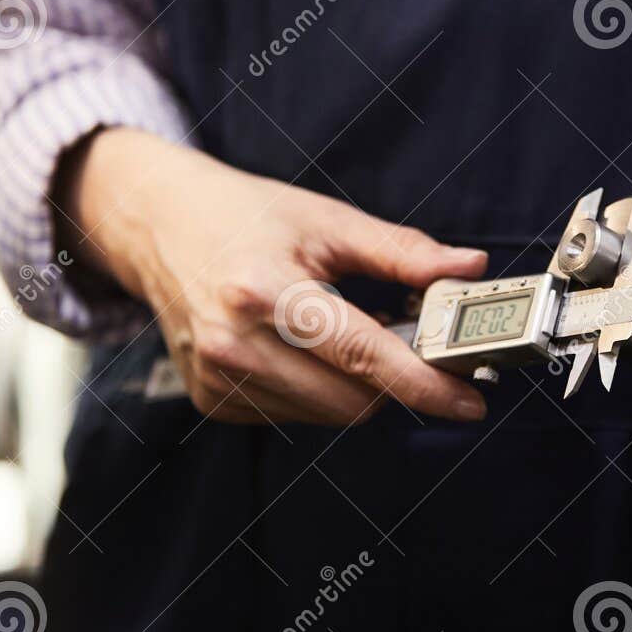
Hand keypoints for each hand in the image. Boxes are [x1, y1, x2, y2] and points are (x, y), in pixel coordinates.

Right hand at [59, 128, 489, 425]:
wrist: (161, 226)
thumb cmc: (247, 216)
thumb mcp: (326, 219)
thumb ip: (401, 252)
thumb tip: (469, 267)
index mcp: (265, 291)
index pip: (361, 353)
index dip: (423, 382)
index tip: (469, 399)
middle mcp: (234, 344)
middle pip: (354, 399)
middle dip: (397, 379)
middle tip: (412, 340)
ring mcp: (219, 379)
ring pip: (330, 414)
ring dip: (360, 386)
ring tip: (350, 331)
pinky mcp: (213, 401)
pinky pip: (297, 415)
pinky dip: (322, 390)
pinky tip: (309, 348)